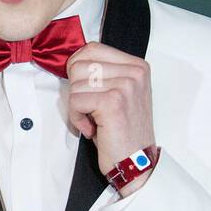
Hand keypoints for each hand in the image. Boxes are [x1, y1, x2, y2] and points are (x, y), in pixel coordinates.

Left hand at [65, 42, 156, 195]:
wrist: (135, 162)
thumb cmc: (123, 130)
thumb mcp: (120, 92)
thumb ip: (103, 73)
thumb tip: (73, 60)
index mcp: (137, 65)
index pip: (91, 48)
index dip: (78, 69)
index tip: (86, 90)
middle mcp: (134, 72)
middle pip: (79, 65)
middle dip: (76, 90)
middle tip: (91, 108)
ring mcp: (126, 85)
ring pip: (75, 84)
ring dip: (77, 106)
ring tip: (94, 120)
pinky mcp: (113, 102)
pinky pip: (75, 101)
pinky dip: (77, 118)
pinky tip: (92, 128)